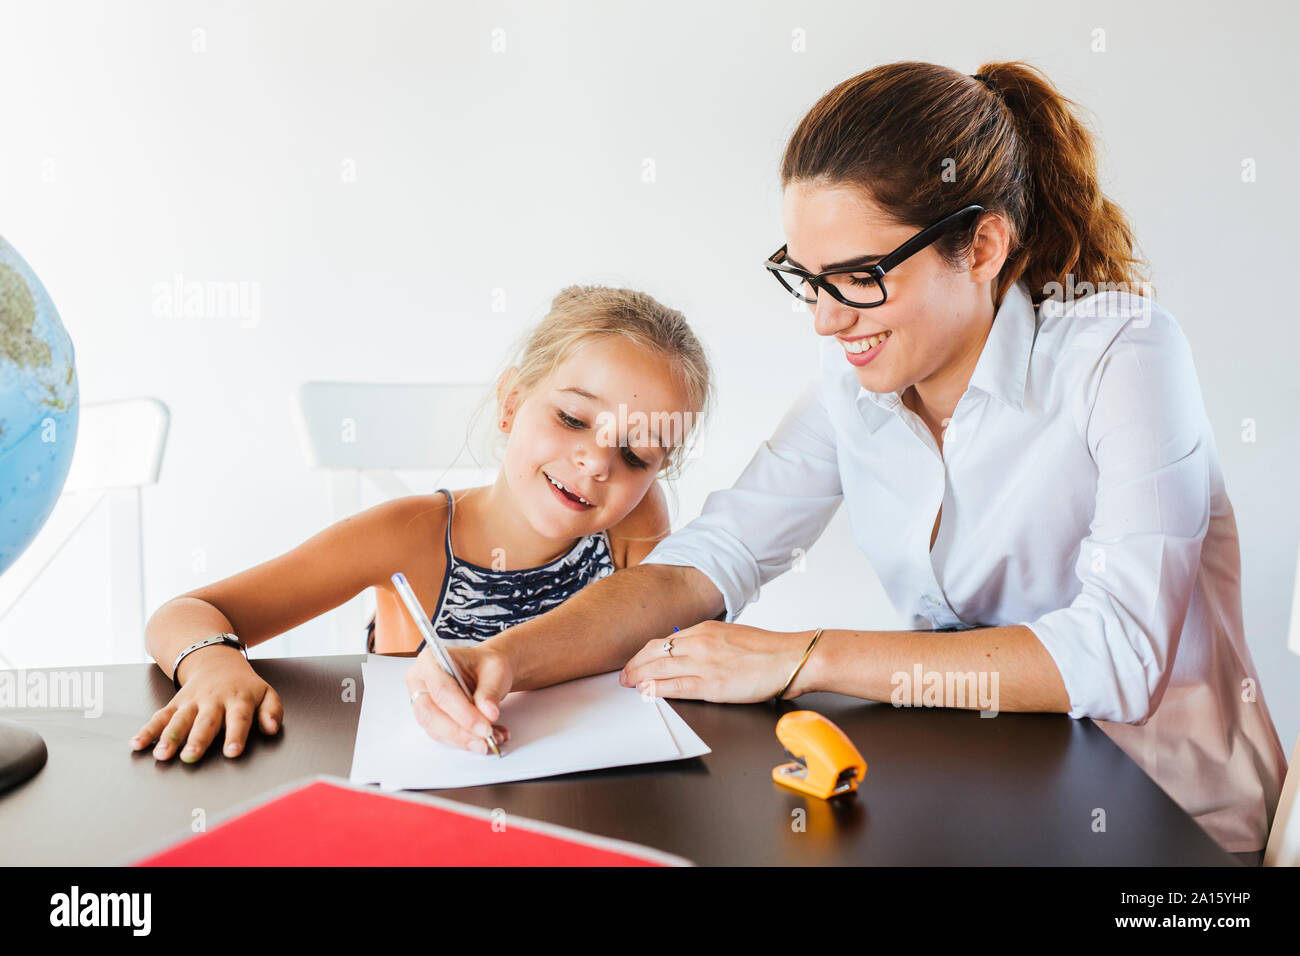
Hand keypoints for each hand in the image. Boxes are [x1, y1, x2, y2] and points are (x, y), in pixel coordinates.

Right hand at [130, 649, 282, 761]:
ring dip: (169, 737)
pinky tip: (137, 744)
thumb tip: (272, 729)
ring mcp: (191, 702)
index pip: (239, 719)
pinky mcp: (175, 704)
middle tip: (190, 756)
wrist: (216, 660)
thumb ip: (272, 711)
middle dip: (197, 739)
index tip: (232, 752)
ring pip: (179, 720)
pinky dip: (148, 730)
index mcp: (238, 700)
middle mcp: (213, 701)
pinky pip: (160, 717)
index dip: (236, 735)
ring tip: (161, 754)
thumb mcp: (266, 693)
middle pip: (205, 721)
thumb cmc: (244, 686)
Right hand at [406, 643, 511, 752]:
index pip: (442, 690)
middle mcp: (421, 681)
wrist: (487, 671)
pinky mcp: (430, 719)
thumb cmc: (486, 665)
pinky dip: (465, 741)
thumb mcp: (496, 670)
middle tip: (485, 740)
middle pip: (431, 714)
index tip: (485, 727)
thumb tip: (488, 714)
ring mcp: (423, 702)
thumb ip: (490, 691)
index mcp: (431, 660)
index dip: (463, 713)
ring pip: (435, 729)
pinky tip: (486, 740)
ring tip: (491, 740)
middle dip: (460, 732)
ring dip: (464, 740)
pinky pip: (443, 736)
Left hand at [618, 622, 815, 702]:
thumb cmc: (767, 650)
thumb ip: (709, 643)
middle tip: (624, 676)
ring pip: (659, 668)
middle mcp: (699, 643)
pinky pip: (675, 686)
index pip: (663, 640)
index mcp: (704, 629)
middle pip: (655, 652)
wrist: (789, 658)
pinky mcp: (711, 684)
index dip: (644, 653)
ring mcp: (704, 663)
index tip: (635, 661)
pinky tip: (646, 693)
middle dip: (634, 665)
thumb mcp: (731, 636)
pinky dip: (656, 689)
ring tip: (629, 685)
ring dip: (639, 677)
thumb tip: (690, 653)